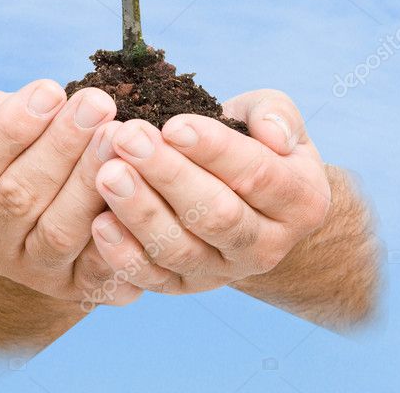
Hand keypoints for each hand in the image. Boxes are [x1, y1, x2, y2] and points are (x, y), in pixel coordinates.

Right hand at [0, 80, 142, 306]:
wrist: (44, 217)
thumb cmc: (22, 152)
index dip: (11, 126)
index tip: (52, 89)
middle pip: (18, 196)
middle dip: (61, 145)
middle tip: (97, 103)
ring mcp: (31, 272)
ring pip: (58, 232)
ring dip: (89, 182)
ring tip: (116, 136)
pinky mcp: (76, 289)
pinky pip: (99, 268)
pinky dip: (119, 232)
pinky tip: (137, 189)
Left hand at [90, 89, 330, 295]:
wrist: (242, 192)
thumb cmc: (251, 140)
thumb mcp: (272, 115)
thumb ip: (276, 114)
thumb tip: (272, 135)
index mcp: (300, 200)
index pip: (257, 175)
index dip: (215, 150)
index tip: (173, 125)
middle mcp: (267, 245)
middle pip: (218, 216)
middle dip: (168, 175)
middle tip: (127, 139)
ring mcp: (224, 272)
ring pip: (182, 250)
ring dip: (141, 212)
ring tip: (107, 173)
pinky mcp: (185, 286)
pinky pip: (154, 279)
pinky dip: (125, 257)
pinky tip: (99, 223)